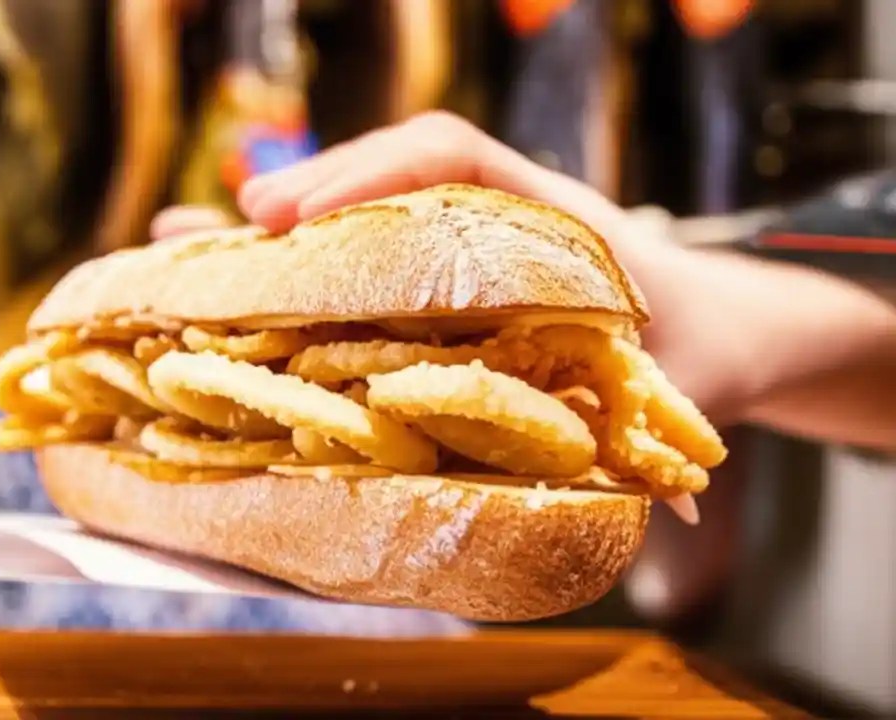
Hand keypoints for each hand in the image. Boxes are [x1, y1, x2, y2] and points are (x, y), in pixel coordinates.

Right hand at [153, 111, 757, 421]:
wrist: (723, 329)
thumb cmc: (702, 352)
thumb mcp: (682, 393)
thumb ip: (652, 436)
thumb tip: (652, 500)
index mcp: (556, 225)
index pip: (454, 159)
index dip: (372, 175)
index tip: (302, 216)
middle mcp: (499, 220)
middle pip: (392, 174)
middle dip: (308, 196)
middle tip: (230, 226)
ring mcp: (469, 243)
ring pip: (368, 212)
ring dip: (286, 228)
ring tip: (199, 247)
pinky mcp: (448, 276)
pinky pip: (367, 254)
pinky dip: (303, 265)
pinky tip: (240, 285)